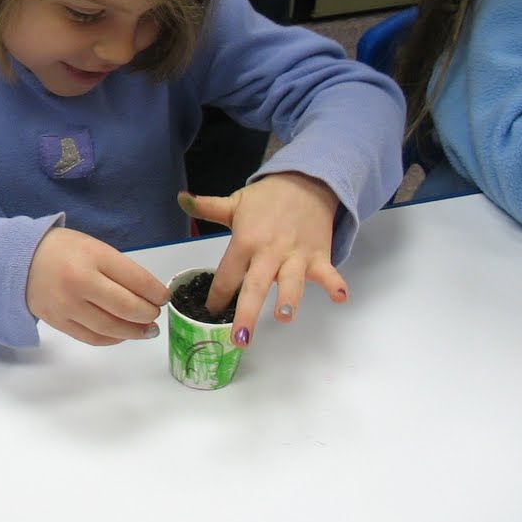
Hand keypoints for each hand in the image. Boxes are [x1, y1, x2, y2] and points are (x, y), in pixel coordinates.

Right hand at [25, 226, 168, 345]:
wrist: (18, 260)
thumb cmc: (62, 250)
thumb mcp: (93, 247)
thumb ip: (119, 269)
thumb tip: (149, 295)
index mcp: (92, 256)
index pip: (136, 279)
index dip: (156, 292)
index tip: (163, 297)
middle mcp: (80, 282)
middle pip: (127, 307)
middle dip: (148, 313)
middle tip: (154, 313)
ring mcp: (67, 305)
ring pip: (112, 328)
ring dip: (135, 331)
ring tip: (146, 329)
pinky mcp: (59, 322)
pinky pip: (93, 338)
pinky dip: (113, 339)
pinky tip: (122, 334)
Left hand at [180, 173, 346, 347]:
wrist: (306, 182)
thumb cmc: (267, 199)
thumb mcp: (234, 202)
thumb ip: (206, 207)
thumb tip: (181, 198)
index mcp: (245, 241)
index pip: (228, 274)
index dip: (217, 296)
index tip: (210, 314)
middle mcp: (269, 252)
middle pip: (255, 285)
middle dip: (247, 313)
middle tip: (239, 339)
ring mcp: (295, 255)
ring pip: (291, 281)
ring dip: (289, 299)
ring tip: (284, 318)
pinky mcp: (319, 256)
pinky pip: (329, 272)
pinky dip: (335, 283)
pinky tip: (340, 297)